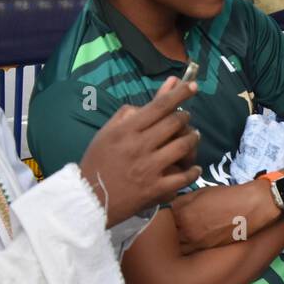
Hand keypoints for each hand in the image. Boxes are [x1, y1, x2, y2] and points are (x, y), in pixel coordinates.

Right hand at [78, 76, 200, 227]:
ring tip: (193, 137)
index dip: (179, 93)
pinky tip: (194, 168)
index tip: (192, 85)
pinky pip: (183, 177)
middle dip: (185, 117)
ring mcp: (148, 168)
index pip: (158, 106)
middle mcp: (138, 146)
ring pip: (182, 146)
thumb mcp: (108, 132)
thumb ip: (130, 112)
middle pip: (174, 123)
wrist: (88, 198)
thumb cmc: (98, 161)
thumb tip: (150, 97)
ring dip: (192, 139)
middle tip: (186, 118)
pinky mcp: (155, 189)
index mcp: (126, 130)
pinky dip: (193, 171)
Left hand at [170, 177, 277, 251]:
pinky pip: (192, 250)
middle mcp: (186, 230)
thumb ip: (184, 201)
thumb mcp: (202, 192)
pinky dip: (191, 246)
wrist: (251, 207)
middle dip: (174, 229)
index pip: (166, 217)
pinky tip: (198, 239)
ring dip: (180, 240)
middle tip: (180, 225)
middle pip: (171, 234)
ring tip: (188, 233)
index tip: (175, 214)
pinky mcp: (207, 249)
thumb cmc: (227, 196)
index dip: (171, 215)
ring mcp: (197, 242)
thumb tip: (173, 207)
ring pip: (179, 245)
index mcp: (183, 213)